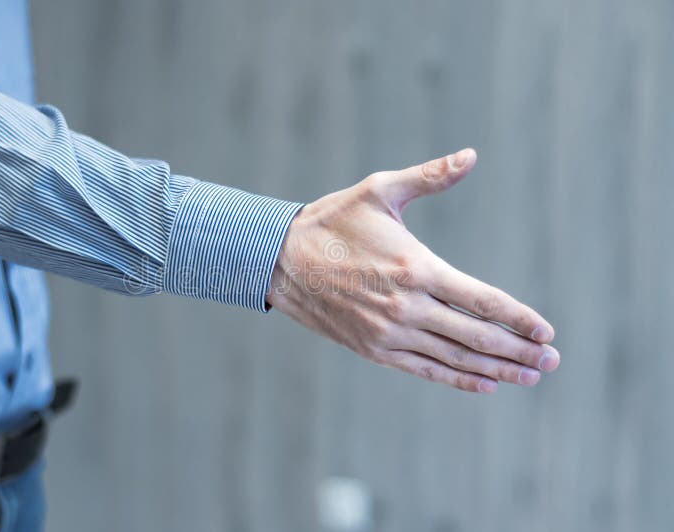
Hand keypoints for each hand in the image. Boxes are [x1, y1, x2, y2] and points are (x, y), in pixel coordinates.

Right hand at [266, 148, 557, 392]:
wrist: (279, 261)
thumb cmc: (333, 221)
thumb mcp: (380, 191)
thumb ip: (430, 176)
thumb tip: (471, 155)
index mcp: (416, 267)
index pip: (482, 300)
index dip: (519, 318)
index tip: (546, 331)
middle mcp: (407, 306)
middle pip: (476, 336)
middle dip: (518, 350)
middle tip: (550, 361)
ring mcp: (389, 333)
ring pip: (455, 358)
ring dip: (497, 370)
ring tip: (529, 377)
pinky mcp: (373, 349)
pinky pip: (424, 370)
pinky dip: (457, 380)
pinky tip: (485, 385)